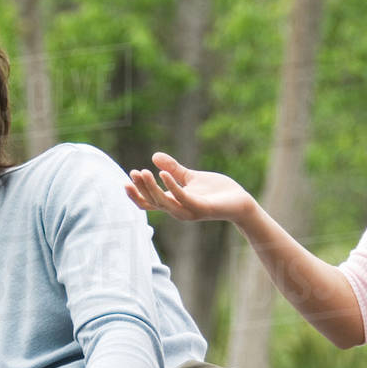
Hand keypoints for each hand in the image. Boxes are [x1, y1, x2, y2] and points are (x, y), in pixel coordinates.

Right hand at [125, 152, 254, 223]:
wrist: (240, 201)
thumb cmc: (217, 191)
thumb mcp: (190, 177)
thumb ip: (173, 169)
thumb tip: (154, 156)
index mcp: (174, 203)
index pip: (149, 203)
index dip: (136, 194)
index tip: (126, 180)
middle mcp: (178, 210)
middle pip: (153, 202)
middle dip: (141, 188)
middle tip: (134, 172)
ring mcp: (189, 211)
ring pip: (163, 202)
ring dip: (152, 188)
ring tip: (143, 172)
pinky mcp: (201, 208)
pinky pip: (182, 198)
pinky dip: (171, 186)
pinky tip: (163, 173)